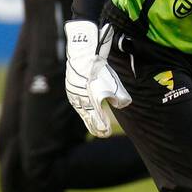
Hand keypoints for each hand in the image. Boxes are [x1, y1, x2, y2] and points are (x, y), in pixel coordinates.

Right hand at [64, 21, 130, 137]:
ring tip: (94, 127)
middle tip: (102, 134)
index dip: (102, 127)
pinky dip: (81, 110)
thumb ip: (120, 98)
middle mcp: (81, 101)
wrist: (85, 57)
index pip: (97, 120)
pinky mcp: (70, 90)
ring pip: (81, 112)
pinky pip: (76, 103)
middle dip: (95, 127)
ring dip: (88, 120)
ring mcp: (74, 96)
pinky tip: (84, 112)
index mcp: (92, 103)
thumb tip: (121, 105)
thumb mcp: (115, 85)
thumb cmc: (101, 72)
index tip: (106, 132)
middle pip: (88, 118)